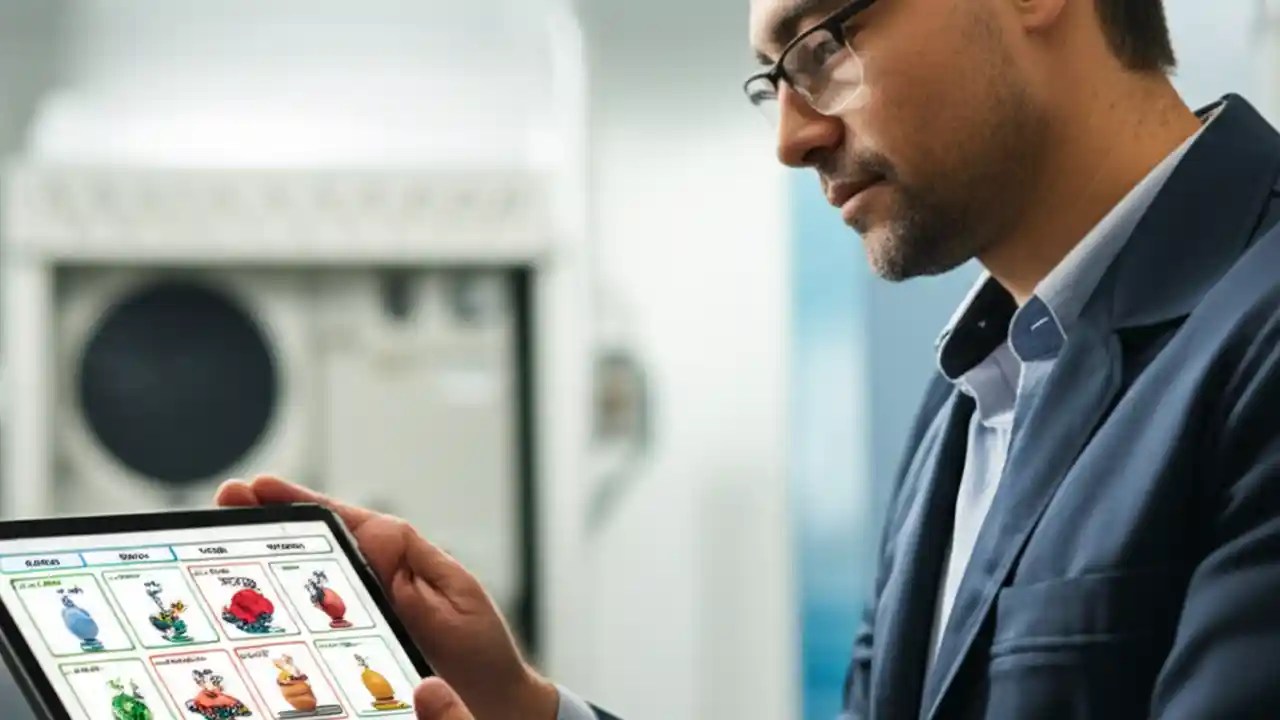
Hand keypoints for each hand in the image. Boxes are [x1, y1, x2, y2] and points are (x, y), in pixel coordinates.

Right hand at [215, 475, 558, 719]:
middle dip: (266, 521)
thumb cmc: (480, 652)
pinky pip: (306, 627)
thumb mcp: (455, 598)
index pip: (342, 521)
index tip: (259, 487)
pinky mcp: (350, 647)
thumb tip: (375, 533)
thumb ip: (416, 565)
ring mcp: (358, 614)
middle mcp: (372, 582)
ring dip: (261, 563)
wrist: (492, 704)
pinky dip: (276, 614)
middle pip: (311, 544)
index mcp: (398, 559)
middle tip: (225, 500)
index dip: (299, 501)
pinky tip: (245, 611)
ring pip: (301, 583)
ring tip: (220, 540)